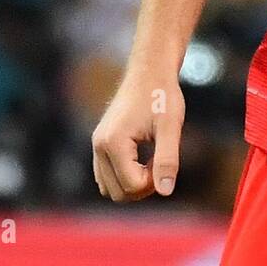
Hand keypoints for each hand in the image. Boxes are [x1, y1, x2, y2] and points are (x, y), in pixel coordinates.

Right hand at [92, 72, 184, 201]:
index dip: (155, 180)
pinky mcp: (100, 145)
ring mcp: (97, 146)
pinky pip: (107, 177)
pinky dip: (125, 176)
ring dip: (134, 183)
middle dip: (143, 186)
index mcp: (113, 143)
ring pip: (111, 189)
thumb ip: (168, 159)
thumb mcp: (170, 127)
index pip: (132, 186)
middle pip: (118, 194)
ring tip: (153, 160)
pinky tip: (143, 158)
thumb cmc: (162, 96)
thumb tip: (165, 192)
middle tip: (161, 161)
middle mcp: (99, 147)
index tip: (166, 157)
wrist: (150, 72)